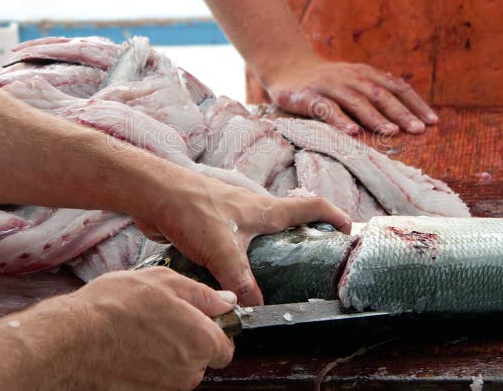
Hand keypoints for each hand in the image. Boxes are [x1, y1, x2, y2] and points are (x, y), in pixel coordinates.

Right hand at [36, 268, 236, 389]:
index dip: (214, 329)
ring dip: (168, 351)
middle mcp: (188, 371)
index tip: (200, 317)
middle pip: (201, 359)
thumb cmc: (116, 307)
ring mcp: (166, 387)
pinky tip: (131, 345)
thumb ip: (203, 295)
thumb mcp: (166, 282)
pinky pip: (156, 378)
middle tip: (163, 317)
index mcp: (201, 341)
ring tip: (142, 329)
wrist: (73, 340)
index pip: (225, 346)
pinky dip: (149, 364)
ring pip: (178, 369)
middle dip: (189, 340)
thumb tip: (226, 301)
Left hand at [132, 181, 351, 305]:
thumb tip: (256, 308)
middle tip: (312, 261)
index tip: (348, 229)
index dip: (333, 216)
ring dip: (272, 247)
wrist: (154, 193)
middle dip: (304, 236)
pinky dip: (244, 253)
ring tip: (275, 275)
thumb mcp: (221, 250)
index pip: (310, 207)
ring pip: (261, 231)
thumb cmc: (192, 209)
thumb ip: (240, 282)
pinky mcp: (213, 222)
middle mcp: (253, 209)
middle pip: (289, 219)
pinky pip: (237, 240)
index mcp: (265, 210)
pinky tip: (234, 274)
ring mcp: (232, 215)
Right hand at [266, 55, 437, 134]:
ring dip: (375, 117)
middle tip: (418, 130)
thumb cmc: (327, 82)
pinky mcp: (309, 96)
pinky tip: (353, 133)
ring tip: (391, 132)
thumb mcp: (353, 81)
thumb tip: (409, 112)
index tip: (433, 121)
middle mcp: (350, 77)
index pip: (396, 87)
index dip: (415, 103)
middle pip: (380, 94)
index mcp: (365, 74)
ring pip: (356, 101)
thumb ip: (375, 92)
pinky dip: (340, 121)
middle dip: (401, 112)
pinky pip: (326, 109)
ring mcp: (329, 86)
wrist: (287, 67)